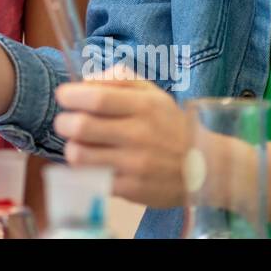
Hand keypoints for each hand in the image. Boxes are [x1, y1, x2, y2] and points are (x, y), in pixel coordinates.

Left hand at [54, 72, 191, 208]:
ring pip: (80, 156)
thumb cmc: (170, 125)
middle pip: (81, 127)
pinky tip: (93, 163)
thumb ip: (118, 81)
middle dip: (64, 122)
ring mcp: (134, 165)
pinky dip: (85, 170)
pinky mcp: (131, 189)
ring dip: (71, 148)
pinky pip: (92, 178)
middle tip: (66, 122)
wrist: (206, 167)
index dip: (71, 96)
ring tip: (78, 144)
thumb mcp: (153, 94)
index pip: (96, 98)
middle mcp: (138, 135)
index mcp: (143, 107)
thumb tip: (83, 81)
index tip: (64, 96)